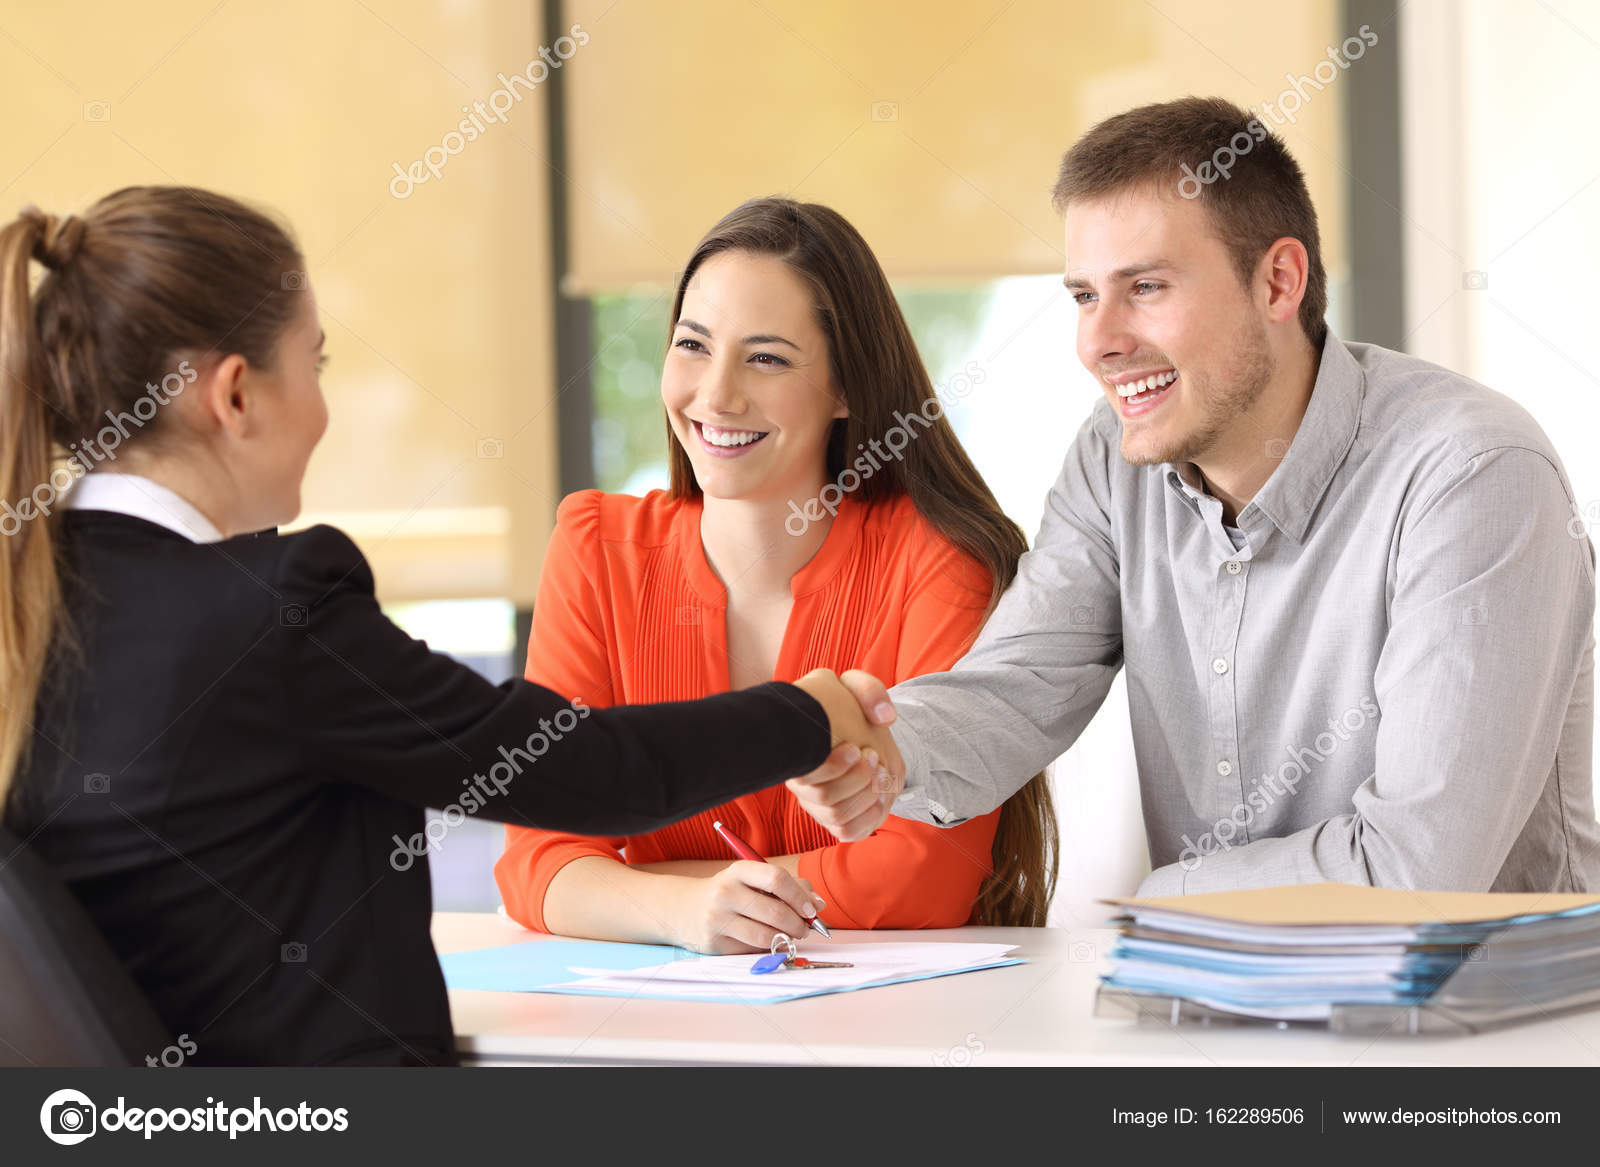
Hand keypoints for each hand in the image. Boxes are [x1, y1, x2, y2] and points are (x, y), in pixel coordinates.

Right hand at [670, 861, 826, 954]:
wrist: (683, 909)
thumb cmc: (730, 893)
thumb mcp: (752, 880)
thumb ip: (788, 886)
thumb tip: (818, 905)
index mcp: (738, 870)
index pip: (777, 879)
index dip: (800, 896)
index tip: (812, 909)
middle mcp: (725, 892)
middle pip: (775, 912)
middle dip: (799, 924)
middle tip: (806, 928)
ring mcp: (717, 919)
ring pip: (766, 936)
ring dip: (786, 939)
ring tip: (790, 936)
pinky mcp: (714, 943)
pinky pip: (752, 951)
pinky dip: (767, 949)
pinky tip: (768, 942)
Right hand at [789, 668, 902, 841]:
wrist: (857, 730)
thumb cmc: (845, 707)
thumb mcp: (853, 686)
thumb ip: (868, 690)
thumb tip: (885, 719)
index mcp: (797, 754)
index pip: (806, 775)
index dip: (834, 767)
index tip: (856, 748)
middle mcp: (801, 784)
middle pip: (824, 799)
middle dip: (857, 780)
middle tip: (874, 757)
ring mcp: (816, 805)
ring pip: (837, 817)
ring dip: (866, 796)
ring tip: (879, 773)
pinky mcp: (835, 820)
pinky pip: (848, 832)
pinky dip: (868, 817)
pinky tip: (878, 795)